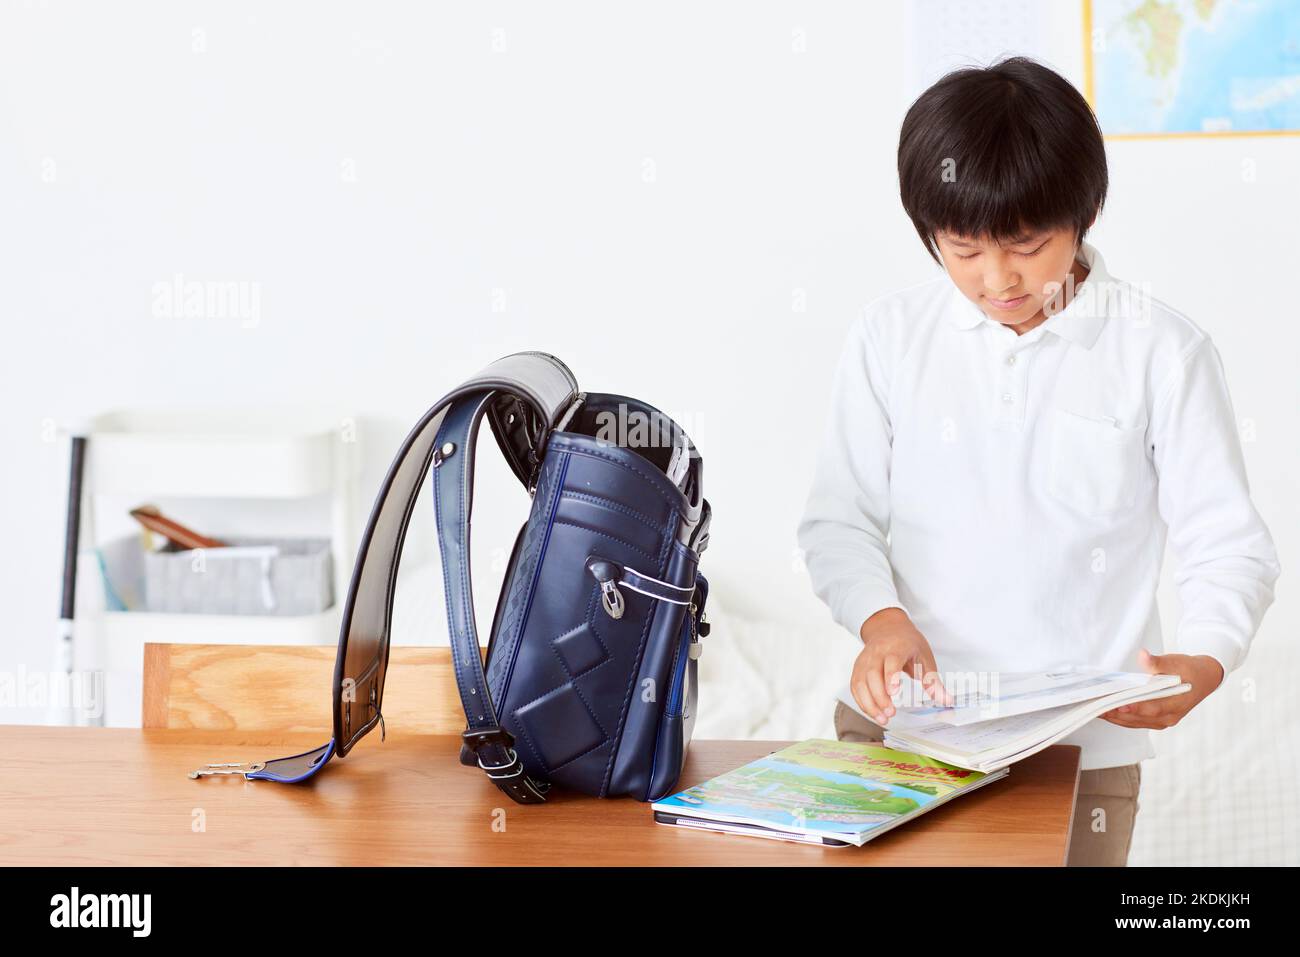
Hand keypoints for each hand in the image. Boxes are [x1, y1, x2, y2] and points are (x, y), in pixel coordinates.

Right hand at [851, 607, 952, 725]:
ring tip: (882, 718)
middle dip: (880, 696)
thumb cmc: (907, 642)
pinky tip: (873, 712)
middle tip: (891, 713)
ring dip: (869, 703)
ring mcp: (864, 661)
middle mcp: (876, 653)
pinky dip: (862, 701)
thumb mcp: (924, 657)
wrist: (887, 627)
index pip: (891, 662)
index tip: (894, 693)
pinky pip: (855, 687)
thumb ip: (933, 681)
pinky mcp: (857, 669)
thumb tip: (946, 700)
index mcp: (896, 648)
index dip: (891, 677)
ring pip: (860, 683)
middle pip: (872, 674)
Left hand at [1099, 648, 1224, 729]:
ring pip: (1136, 723)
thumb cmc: (1189, 670)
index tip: (1118, 705)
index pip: (1153, 708)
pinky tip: (1107, 712)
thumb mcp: (1175, 662)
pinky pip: (1137, 723)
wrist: (1204, 678)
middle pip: (1140, 718)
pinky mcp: (1158, 721)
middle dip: (1117, 713)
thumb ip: (1157, 662)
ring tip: (1095, 710)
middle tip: (1096, 707)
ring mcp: (1164, 721)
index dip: (1135, 708)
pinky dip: (1122, 718)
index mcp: (1176, 703)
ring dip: (1116, 718)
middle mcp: (1170, 717)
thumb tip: (1143, 656)